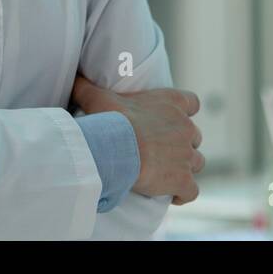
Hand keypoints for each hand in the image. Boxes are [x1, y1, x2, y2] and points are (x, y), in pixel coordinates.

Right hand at [71, 71, 203, 205]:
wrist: (118, 150)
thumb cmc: (110, 122)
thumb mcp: (98, 98)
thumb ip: (88, 87)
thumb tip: (75, 78)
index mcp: (172, 103)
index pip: (192, 102)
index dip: (186, 111)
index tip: (175, 119)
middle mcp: (185, 127)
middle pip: (195, 136)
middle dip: (183, 143)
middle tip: (163, 151)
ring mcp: (187, 155)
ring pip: (197, 162)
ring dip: (185, 168)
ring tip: (166, 174)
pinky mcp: (184, 180)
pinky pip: (192, 190)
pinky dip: (184, 193)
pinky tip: (173, 196)